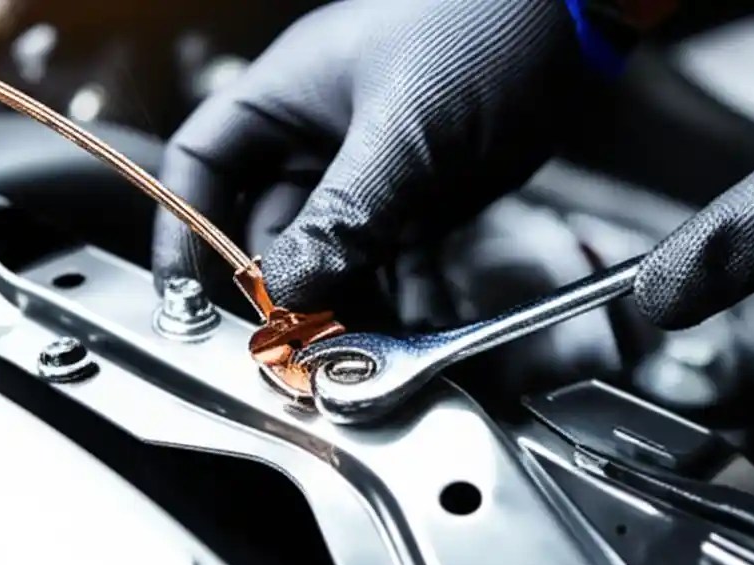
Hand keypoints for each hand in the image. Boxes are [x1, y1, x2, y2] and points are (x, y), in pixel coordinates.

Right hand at [152, 0, 580, 311]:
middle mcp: (318, 138)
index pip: (203, 164)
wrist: (569, 23)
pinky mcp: (420, 199)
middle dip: (282, 286)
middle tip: (301, 336)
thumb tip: (291, 286)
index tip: (185, 292)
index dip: (184, 227)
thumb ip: (344, 212)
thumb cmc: (479, 30)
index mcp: (286, 99)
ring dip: (341, 301)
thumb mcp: (403, 127)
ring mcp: (369, 172)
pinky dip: (398, 296)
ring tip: (359, 344)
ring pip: (331, 254)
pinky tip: (410, 326)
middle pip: (269, 227)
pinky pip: (391, 260)